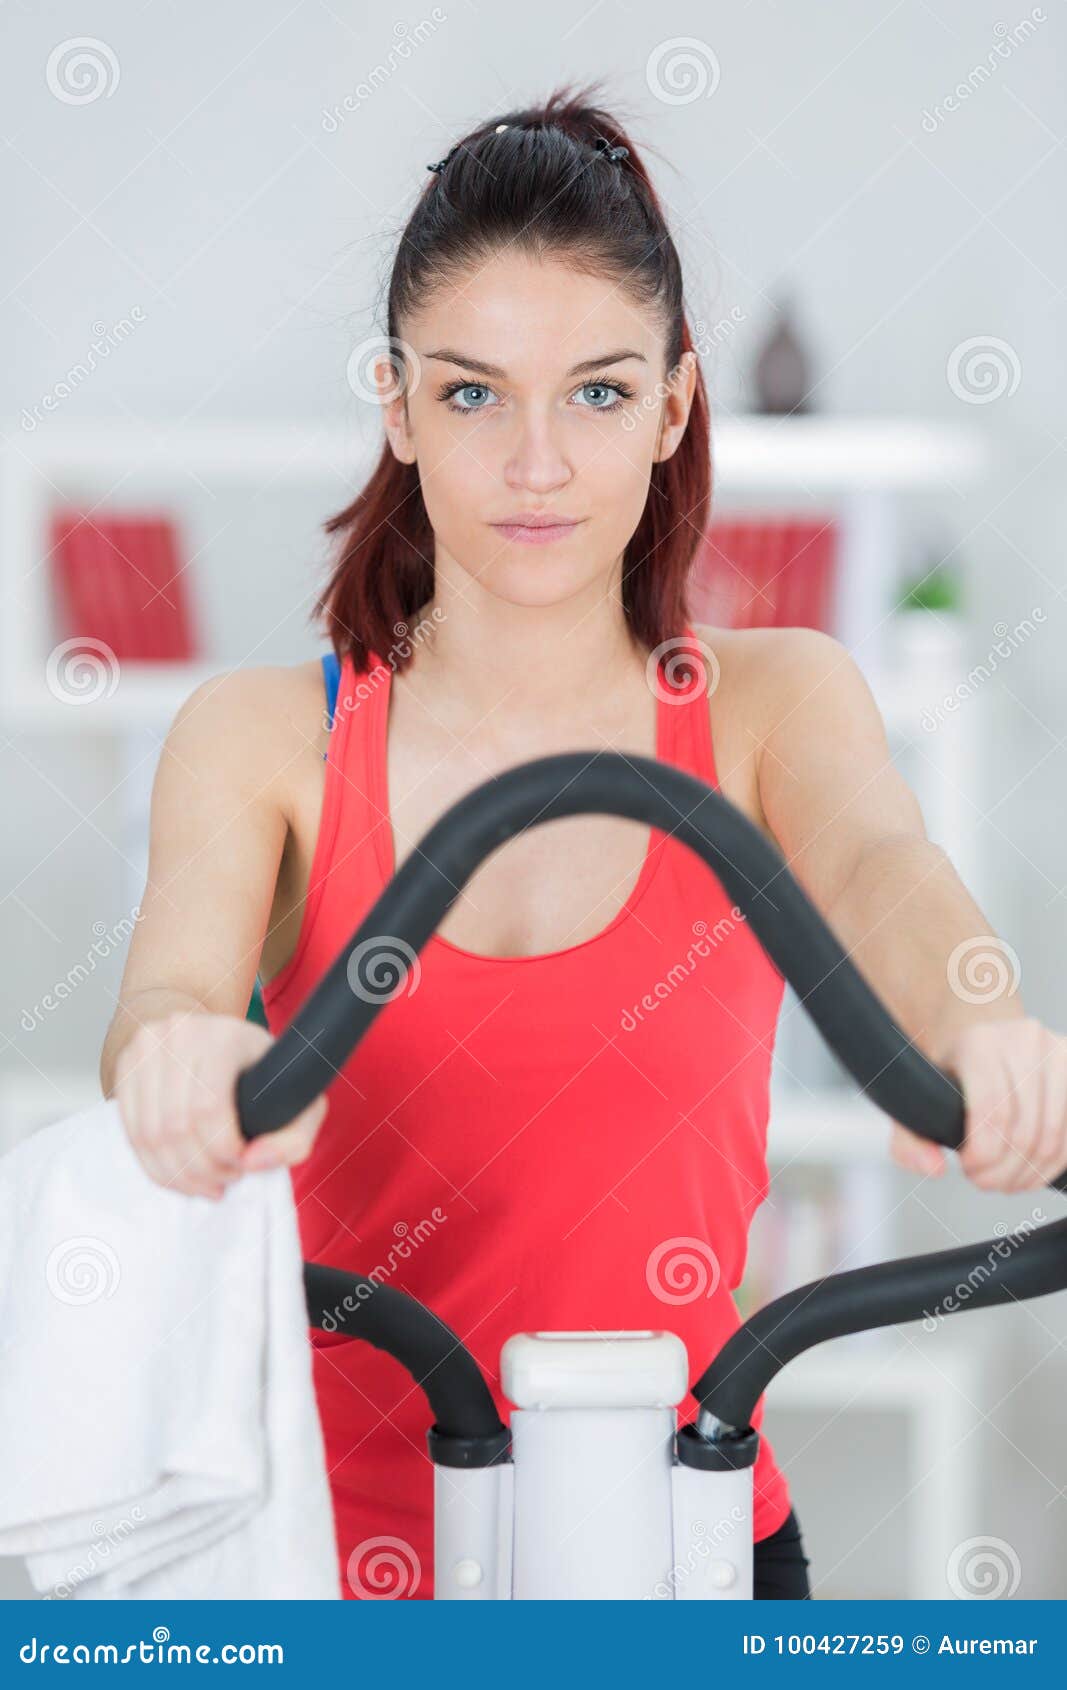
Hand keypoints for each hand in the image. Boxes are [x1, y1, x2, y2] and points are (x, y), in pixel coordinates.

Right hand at [114, 1009, 327, 1198]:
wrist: (214, 1033)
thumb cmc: (257, 1066)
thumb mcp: (296, 1094)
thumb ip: (293, 1137)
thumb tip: (252, 1163)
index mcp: (223, 1036)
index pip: (209, 1107)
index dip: (223, 1151)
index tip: (242, 1165)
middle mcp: (179, 1034)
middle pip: (176, 1126)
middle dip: (201, 1168)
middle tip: (224, 1180)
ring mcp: (146, 1048)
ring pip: (149, 1134)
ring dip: (178, 1173)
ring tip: (205, 1182)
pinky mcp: (126, 1066)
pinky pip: (132, 1132)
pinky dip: (155, 1165)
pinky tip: (181, 1173)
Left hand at [890, 1017, 1066, 1191]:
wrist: (982, 1031)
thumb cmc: (952, 1065)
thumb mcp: (917, 1090)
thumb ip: (908, 1138)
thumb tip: (933, 1169)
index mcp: (980, 1042)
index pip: (992, 1111)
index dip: (982, 1154)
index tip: (967, 1167)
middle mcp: (1024, 1040)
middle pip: (1023, 1130)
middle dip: (1002, 1170)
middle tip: (982, 1179)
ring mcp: (1057, 1054)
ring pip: (1052, 1137)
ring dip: (1027, 1173)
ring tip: (1004, 1180)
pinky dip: (1050, 1165)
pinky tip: (1028, 1171)